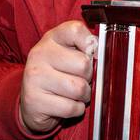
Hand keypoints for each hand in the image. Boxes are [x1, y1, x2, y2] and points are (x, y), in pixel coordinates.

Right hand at [17, 20, 95, 135]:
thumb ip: (86, 49)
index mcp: (52, 38)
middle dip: (89, 78)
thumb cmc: (58, 76)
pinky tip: (66, 104)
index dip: (91, 44)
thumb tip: (107, 55)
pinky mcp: (34, 100)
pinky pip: (71, 107)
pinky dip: (76, 109)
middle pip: (83, 64)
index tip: (91, 55)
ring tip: (74, 94)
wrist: (32, 103)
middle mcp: (40, 53)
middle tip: (81, 80)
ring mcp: (34, 76)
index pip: (76, 30)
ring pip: (79, 88)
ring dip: (84, 96)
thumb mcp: (69, 55)